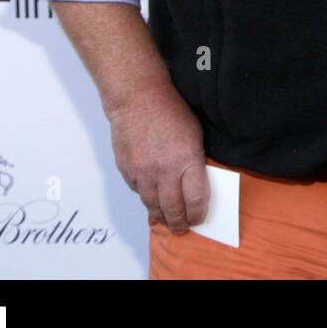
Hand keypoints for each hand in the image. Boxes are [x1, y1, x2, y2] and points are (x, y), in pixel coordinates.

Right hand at [106, 83, 209, 233]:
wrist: (138, 98)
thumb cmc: (171, 111)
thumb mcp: (195, 135)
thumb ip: (195, 161)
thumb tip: (195, 185)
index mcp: (187, 160)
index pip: (196, 199)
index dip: (199, 214)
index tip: (199, 219)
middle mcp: (165, 171)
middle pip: (173, 209)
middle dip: (179, 223)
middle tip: (182, 228)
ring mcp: (143, 172)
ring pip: (152, 204)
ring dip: (161, 215)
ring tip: (166, 219)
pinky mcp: (127, 170)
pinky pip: (137, 191)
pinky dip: (145, 196)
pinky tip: (150, 197)